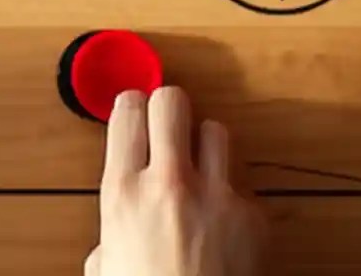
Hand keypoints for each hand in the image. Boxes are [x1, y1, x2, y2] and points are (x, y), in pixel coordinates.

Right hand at [86, 87, 265, 275]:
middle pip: (173, 101)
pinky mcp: (254, 215)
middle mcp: (169, 182)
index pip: (128, 112)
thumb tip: (118, 231)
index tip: (134, 109)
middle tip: (166, 124)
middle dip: (168, 108)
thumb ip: (112, 231)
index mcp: (122, 192)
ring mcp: (217, 195)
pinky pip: (243, 183)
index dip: (131, 106)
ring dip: (205, 145)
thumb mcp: (106, 266)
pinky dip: (232, 195)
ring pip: (216, 131)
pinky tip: (223, 221)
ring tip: (199, 170)